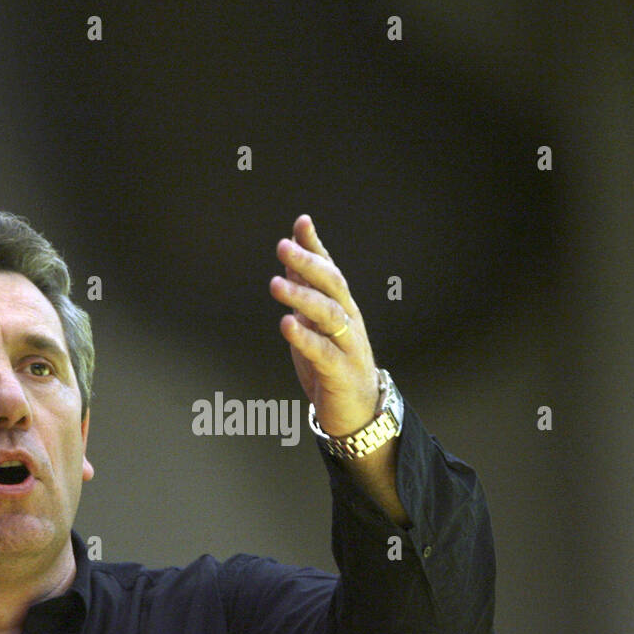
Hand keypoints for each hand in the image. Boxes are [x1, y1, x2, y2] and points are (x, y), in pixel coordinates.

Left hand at [269, 215, 380, 437]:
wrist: (357, 411)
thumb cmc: (333, 362)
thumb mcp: (315, 322)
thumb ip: (304, 287)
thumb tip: (290, 250)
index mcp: (341, 306)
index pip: (329, 269)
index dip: (315, 246)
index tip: (301, 223)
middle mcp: (348, 320)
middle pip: (331, 285)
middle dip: (307, 263)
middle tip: (282, 247)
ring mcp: (348, 345)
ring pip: (328, 314)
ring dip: (302, 297)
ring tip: (276, 285)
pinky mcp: (341, 371)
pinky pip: (323, 351)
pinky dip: (305, 337)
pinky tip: (287, 324)